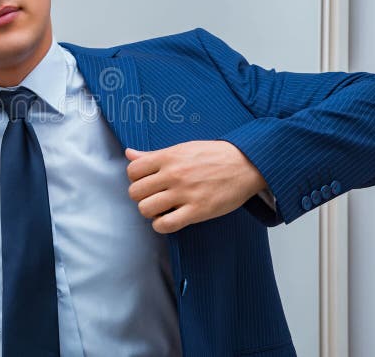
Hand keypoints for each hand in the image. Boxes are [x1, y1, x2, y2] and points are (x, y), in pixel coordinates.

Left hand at [125, 140, 268, 233]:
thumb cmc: (214, 155)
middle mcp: (173, 174)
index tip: (147, 182)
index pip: (132, 170)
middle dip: (141, 197)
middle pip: (135, 192)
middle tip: (154, 197)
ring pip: (146, 209)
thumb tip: (129, 153)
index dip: (136, 179)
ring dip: (150, 212)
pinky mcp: (197, 211)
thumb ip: (153, 154)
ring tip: (161, 209)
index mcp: (168, 157)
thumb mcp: (182, 148)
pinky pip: (166, 225)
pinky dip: (162, 225)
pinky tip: (169, 219)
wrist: (246, 164)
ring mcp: (185, 193)